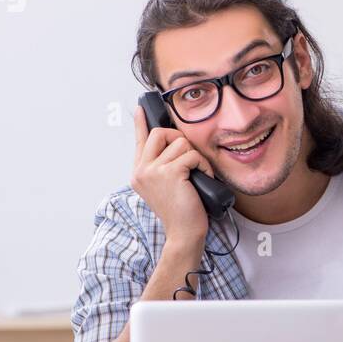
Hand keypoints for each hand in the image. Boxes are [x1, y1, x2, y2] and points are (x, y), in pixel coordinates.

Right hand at [131, 105, 211, 252]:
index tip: (140, 108)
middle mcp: (141, 170)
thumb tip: (172, 143)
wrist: (184, 233)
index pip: (139, 141)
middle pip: (160, 133)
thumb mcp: (166, 186)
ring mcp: (153, 171)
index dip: (141, 123)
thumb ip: (163, 165)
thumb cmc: (180, 211)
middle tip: (189, 159)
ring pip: (179, 143)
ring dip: (195, 156)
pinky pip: (191, 155)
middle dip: (180, 140)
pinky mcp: (170, 173)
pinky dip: (202, 165)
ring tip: (197, 174)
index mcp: (139, 173)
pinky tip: (203, 178)